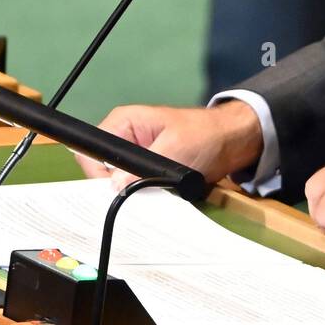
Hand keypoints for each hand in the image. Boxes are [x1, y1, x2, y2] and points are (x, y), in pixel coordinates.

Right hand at [78, 100, 262, 193]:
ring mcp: (135, 158)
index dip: (98, 175)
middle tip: (135, 198)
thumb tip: (116, 187)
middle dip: (115, 188)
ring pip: (118, 185)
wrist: (233, 143)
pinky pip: (134, 190)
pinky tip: (156, 201)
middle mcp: (124, 140)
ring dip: (132, 195)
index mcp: (123, 123)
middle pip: (101, 173)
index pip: (91, 153)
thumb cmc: (206, 134)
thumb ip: (144, 168)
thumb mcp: (175, 148)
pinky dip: (144, 198)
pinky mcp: (147, 174)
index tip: (114, 190)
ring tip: (152, 197)